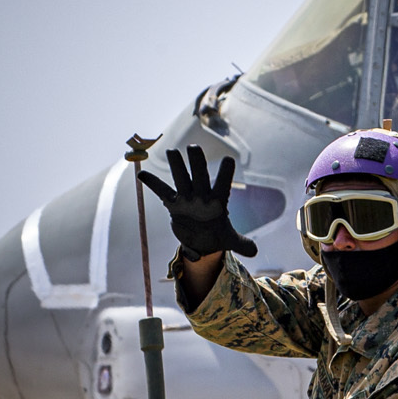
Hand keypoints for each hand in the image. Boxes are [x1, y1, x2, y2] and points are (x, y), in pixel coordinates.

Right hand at [138, 145, 257, 259]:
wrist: (202, 240)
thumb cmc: (218, 236)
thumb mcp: (230, 241)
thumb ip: (242, 244)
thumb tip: (255, 251)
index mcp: (218, 203)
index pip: (223, 185)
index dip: (225, 174)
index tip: (229, 159)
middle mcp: (202, 197)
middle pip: (200, 176)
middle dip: (197, 163)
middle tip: (194, 147)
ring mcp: (187, 198)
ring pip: (181, 178)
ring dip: (176, 165)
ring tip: (171, 151)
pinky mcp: (174, 204)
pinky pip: (162, 191)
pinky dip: (153, 183)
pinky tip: (142, 174)